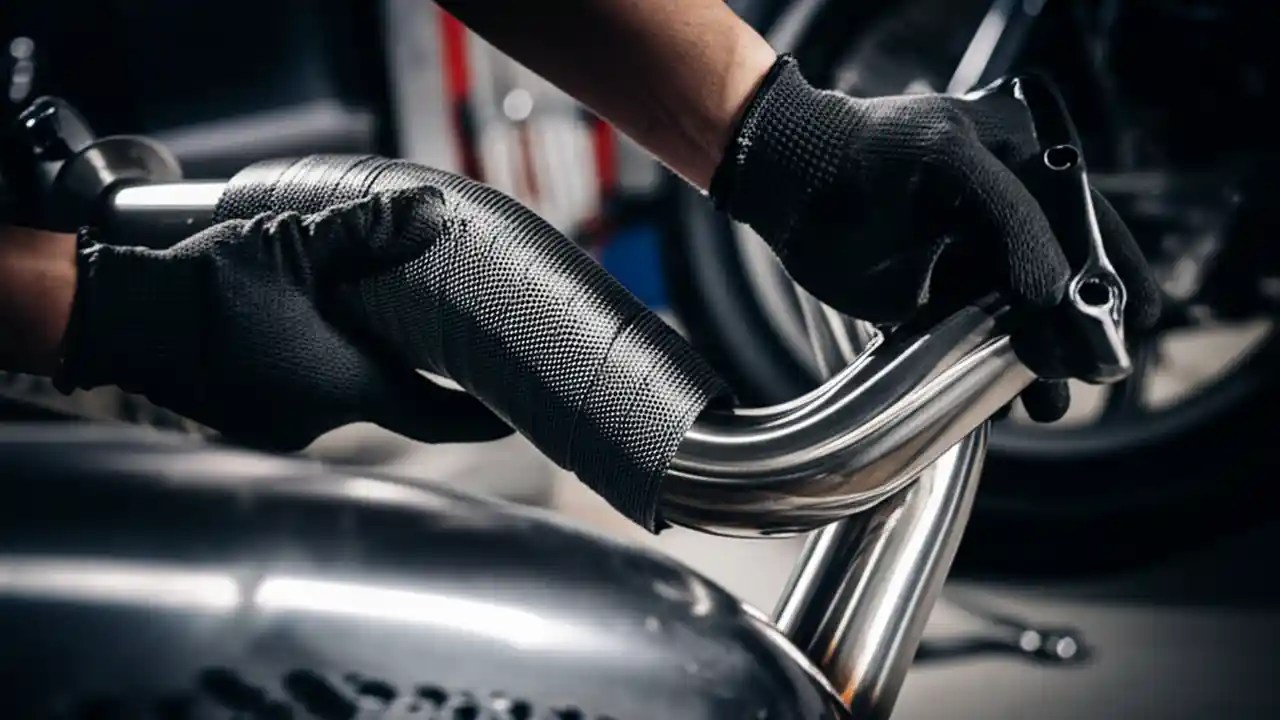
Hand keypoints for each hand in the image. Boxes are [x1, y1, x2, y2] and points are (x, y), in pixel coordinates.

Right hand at [55, 189, 511, 449]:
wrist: (121, 318)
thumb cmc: (207, 287)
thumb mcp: (294, 247)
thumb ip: (367, 233)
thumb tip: (433, 212)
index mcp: (344, 384)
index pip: (434, 419)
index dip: (480, 423)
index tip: (513, 421)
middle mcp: (318, 418)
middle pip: (390, 402)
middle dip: (417, 377)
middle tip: (452, 352)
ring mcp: (280, 425)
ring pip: (343, 397)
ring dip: (360, 366)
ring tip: (370, 325)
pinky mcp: (248, 419)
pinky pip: (304, 399)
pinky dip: (320, 372)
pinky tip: (310, 336)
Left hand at [710, 56, 1160, 421]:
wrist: (790, 175)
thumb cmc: (871, 148)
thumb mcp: (949, 154)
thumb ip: (1011, 213)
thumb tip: (1052, 291)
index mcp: (1018, 174)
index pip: (1084, 224)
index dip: (1115, 269)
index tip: (1138, 313)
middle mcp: (996, 224)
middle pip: (1055, 283)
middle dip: (1073, 330)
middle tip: (1087, 369)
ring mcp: (958, 265)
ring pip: (1011, 323)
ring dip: (1028, 365)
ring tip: (1041, 403)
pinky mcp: (919, 303)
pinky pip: (961, 344)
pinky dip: (976, 374)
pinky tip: (991, 401)